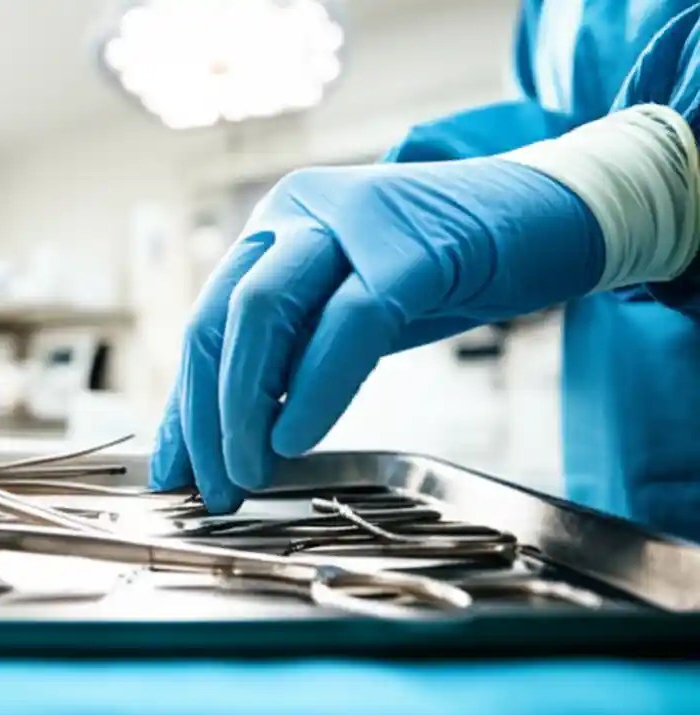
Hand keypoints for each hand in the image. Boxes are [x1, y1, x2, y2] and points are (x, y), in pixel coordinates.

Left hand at [149, 158, 603, 510]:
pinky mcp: (411, 246)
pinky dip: (313, 389)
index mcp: (276, 227)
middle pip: (218, 319)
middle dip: (204, 415)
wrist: (555, 214)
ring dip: (241, 407)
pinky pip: (346, 325)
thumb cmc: (449, 272)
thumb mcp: (351, 316)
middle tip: (213, 487)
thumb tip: (234, 434)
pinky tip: (296, 440)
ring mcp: (350, 220)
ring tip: (248, 474)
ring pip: (261, 314)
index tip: (175, 472)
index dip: (185, 405)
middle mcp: (297, 211)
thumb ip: (294, 358)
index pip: (208, 323)